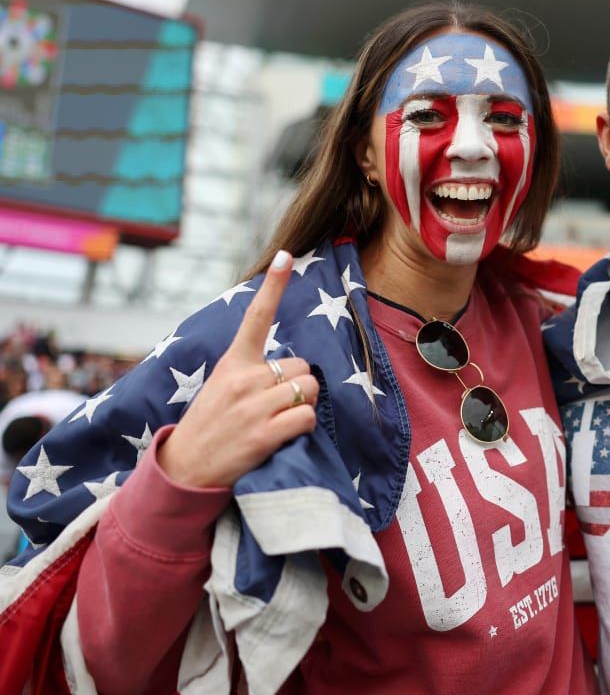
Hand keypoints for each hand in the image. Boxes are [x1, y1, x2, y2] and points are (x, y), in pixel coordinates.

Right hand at [159, 251, 319, 487]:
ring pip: (309, 390)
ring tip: (278, 420)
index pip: (256, 316)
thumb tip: (291, 368)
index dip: (273, 285)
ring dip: (304, 406)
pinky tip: (284, 437)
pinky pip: (307, 417)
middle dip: (298, 384)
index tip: (285, 255)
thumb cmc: (210, 426)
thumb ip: (250, 370)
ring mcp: (254, 406)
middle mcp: (243, 379)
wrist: (184, 470)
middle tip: (276, 405)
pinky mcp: (264, 433)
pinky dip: (304, 427)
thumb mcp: (220, 386)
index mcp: (232, 362)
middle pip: (302, 366)